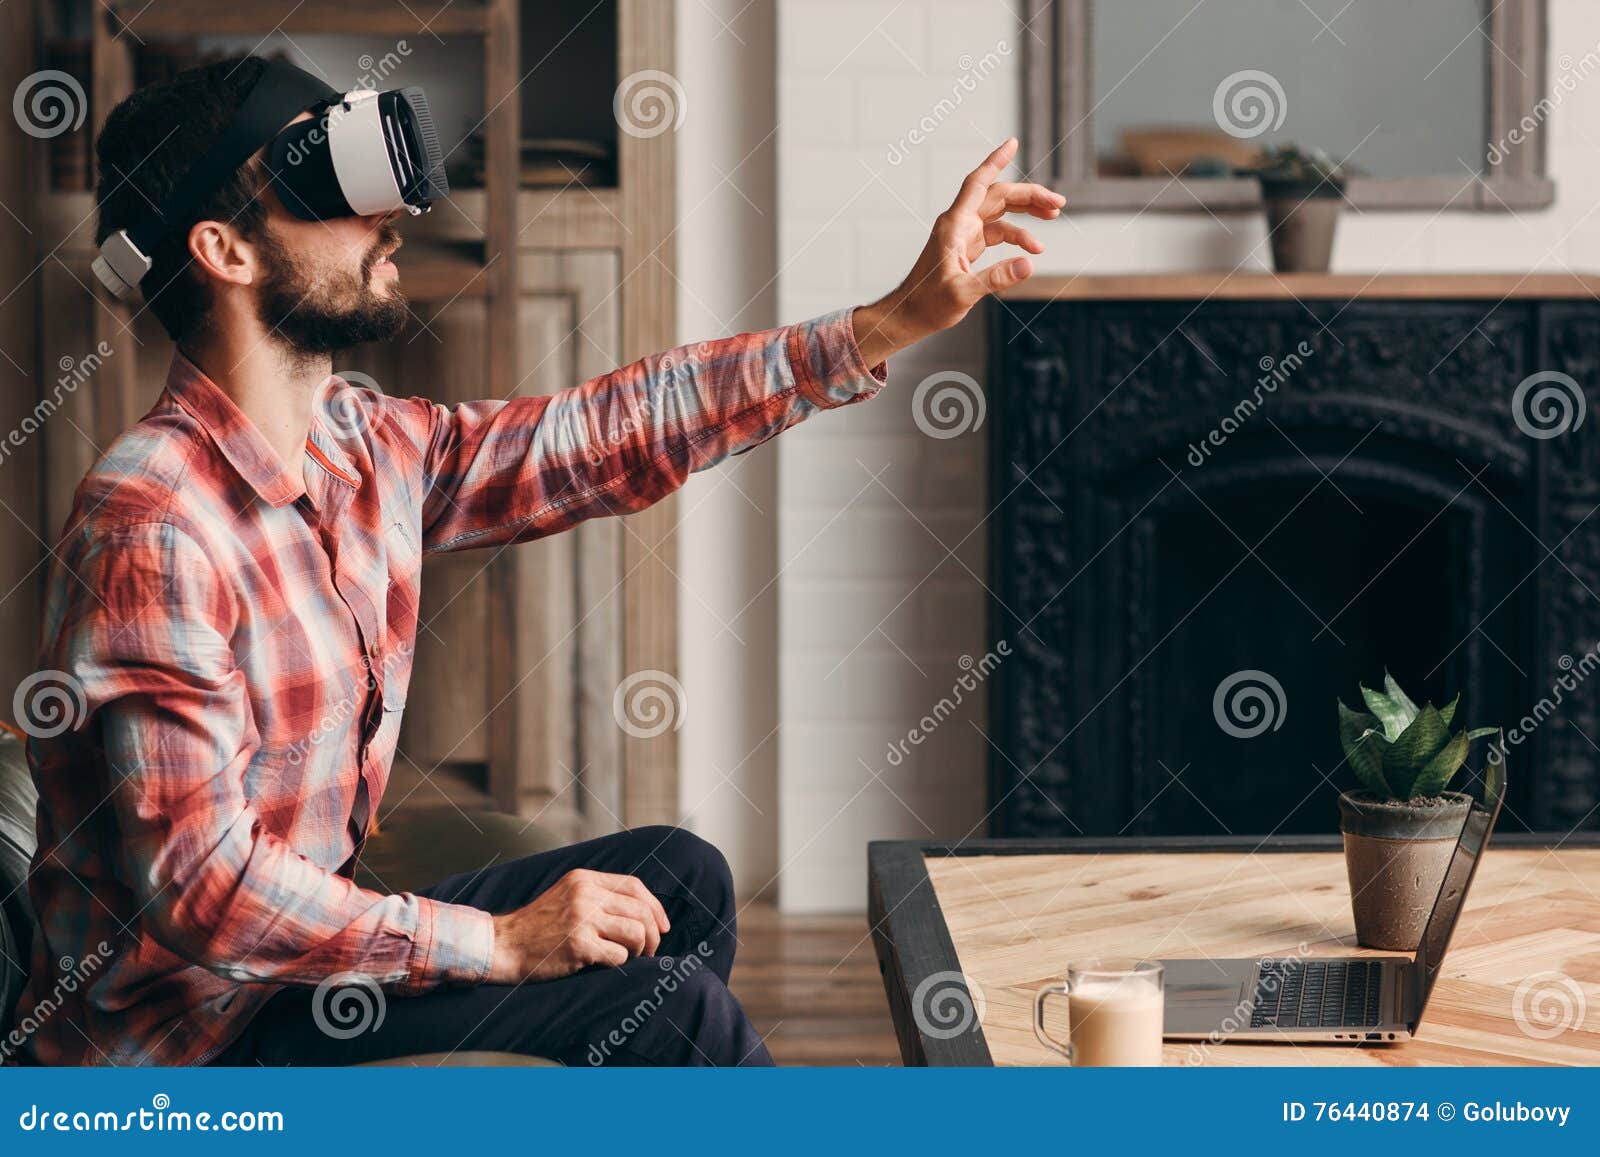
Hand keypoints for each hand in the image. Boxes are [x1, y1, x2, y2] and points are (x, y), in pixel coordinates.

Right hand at [488, 868, 670, 982]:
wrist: (504, 945)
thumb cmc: (538, 926)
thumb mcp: (566, 895)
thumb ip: (597, 895)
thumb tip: (641, 909)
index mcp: (584, 879)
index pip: (634, 886)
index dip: (655, 906)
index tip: (662, 925)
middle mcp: (585, 894)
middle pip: (641, 910)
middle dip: (653, 933)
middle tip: (649, 949)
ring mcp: (582, 919)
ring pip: (636, 932)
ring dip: (640, 949)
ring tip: (631, 957)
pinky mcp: (579, 945)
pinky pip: (619, 955)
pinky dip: (620, 962)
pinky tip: (607, 963)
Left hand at [852, 138, 1063, 366]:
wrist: (910, 316)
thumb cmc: (927, 304)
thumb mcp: (963, 293)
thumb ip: (997, 278)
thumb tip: (1029, 264)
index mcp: (954, 225)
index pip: (978, 183)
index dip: (995, 161)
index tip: (1013, 143)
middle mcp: (959, 223)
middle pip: (998, 196)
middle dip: (1029, 195)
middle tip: (1059, 203)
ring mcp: (964, 235)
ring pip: (1000, 212)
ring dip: (1026, 213)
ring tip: (1053, 217)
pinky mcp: (967, 248)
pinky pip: (997, 232)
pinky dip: (1016, 236)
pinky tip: (1032, 249)